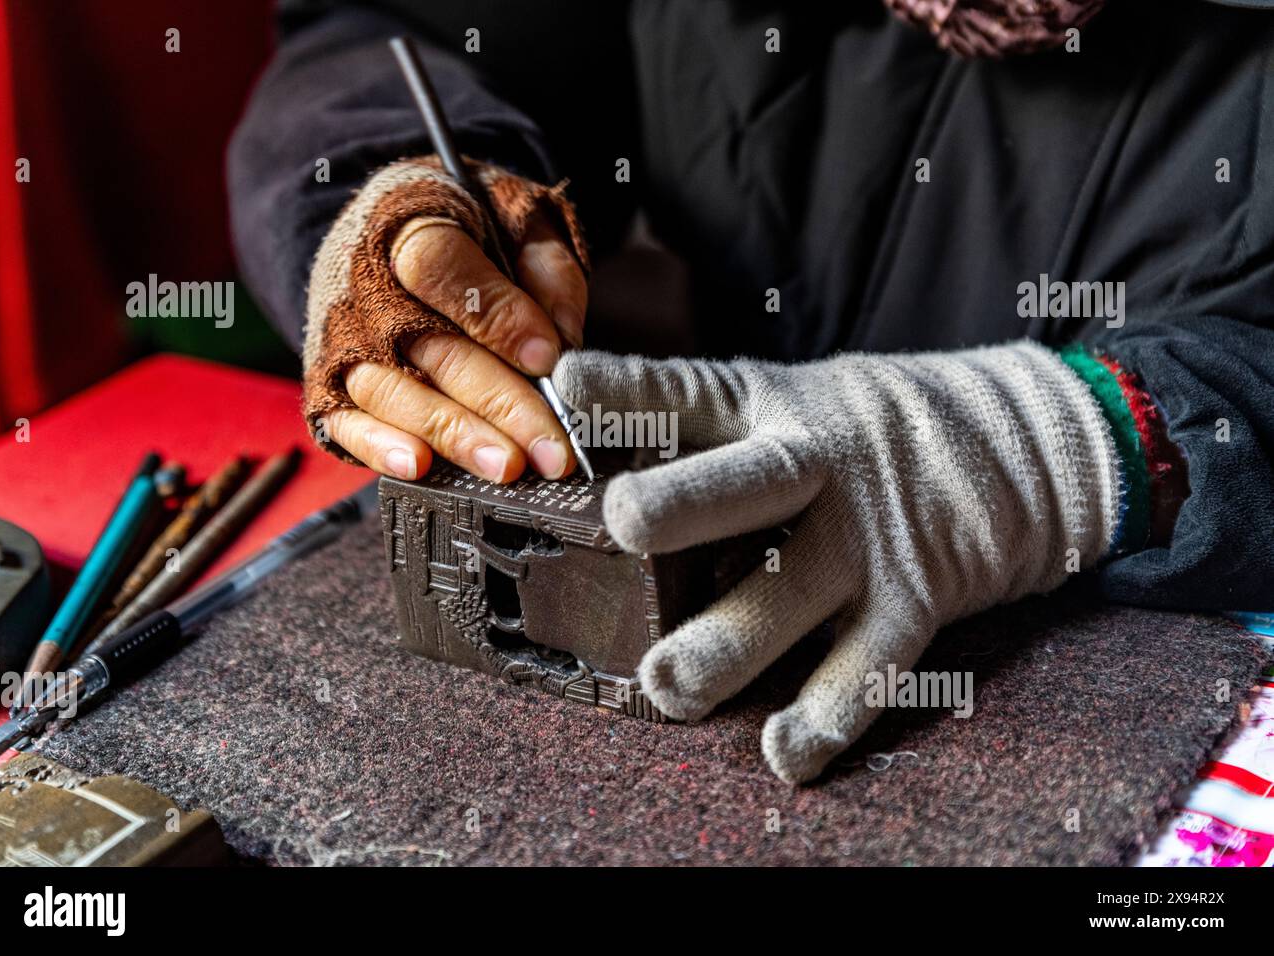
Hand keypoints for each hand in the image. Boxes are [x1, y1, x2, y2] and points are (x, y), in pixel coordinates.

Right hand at [303, 157, 588, 481]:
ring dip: (455, 436)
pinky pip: (346, 421)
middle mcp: (367, 284)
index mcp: (413, 223)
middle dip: (502, 405)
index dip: (496, 315)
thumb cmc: (465, 228)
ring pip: (399, 393)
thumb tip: (563, 341)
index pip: (445, 268)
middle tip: (551, 449)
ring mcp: (344, 338)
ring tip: (506, 467)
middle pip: (437, 349)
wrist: (382, 230)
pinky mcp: (327, 382)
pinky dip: (380, 446)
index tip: (547, 359)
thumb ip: (546, 269)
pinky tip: (419, 467)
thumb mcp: (517, 218)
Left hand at [552, 342, 1120, 782]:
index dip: (631, 388)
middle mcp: (819, 465)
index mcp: (776, 406)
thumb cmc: (877, 426)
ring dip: (731, 642)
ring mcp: (868, 535)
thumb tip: (595, 438)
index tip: (567, 387)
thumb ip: (712, 424)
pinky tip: (783, 753)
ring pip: (794, 591)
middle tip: (624, 521)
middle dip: (685, 501)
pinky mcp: (916, 597)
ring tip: (670, 684)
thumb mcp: (799, 395)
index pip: (694, 391)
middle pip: (748, 481)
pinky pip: (868, 664)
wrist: (1028, 439)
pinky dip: (828, 714)